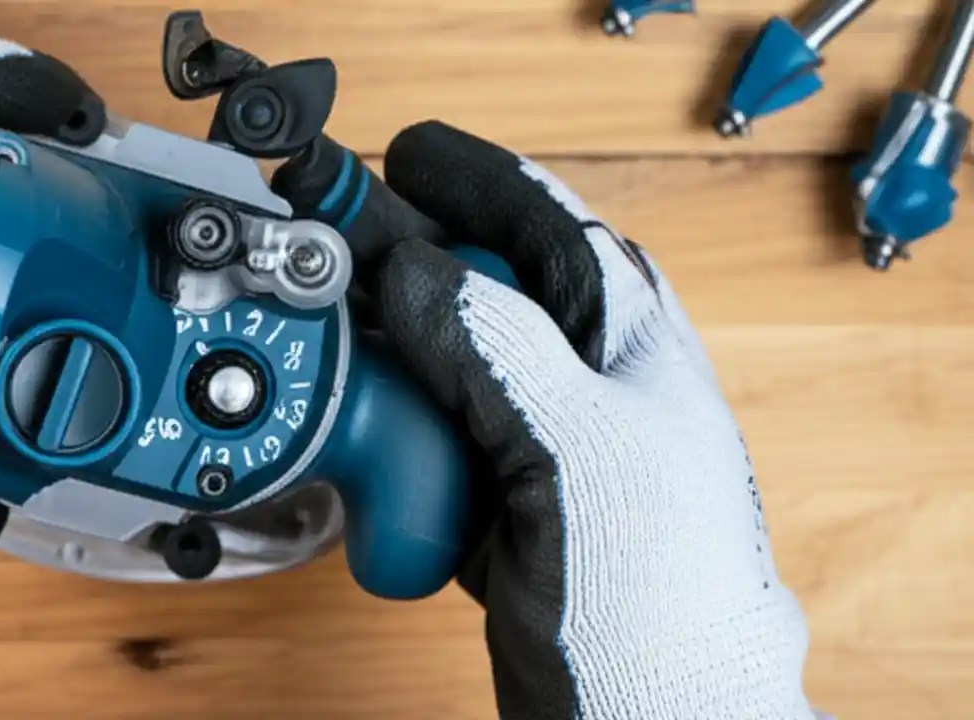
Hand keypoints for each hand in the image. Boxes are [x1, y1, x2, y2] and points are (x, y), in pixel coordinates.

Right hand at [365, 122, 819, 718]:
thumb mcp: (583, 450)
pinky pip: (429, 440)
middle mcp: (587, 384)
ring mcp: (541, 445)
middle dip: (408, 261)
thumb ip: (502, 351)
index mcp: (632, 344)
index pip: (548, 226)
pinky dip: (387, 431)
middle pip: (483, 290)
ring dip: (386, 349)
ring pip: (447, 366)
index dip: (472, 182)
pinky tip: (358, 428)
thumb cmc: (664, 598)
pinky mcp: (501, 504)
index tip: (400, 160)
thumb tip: (417, 271)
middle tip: (333, 246)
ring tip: (329, 333)